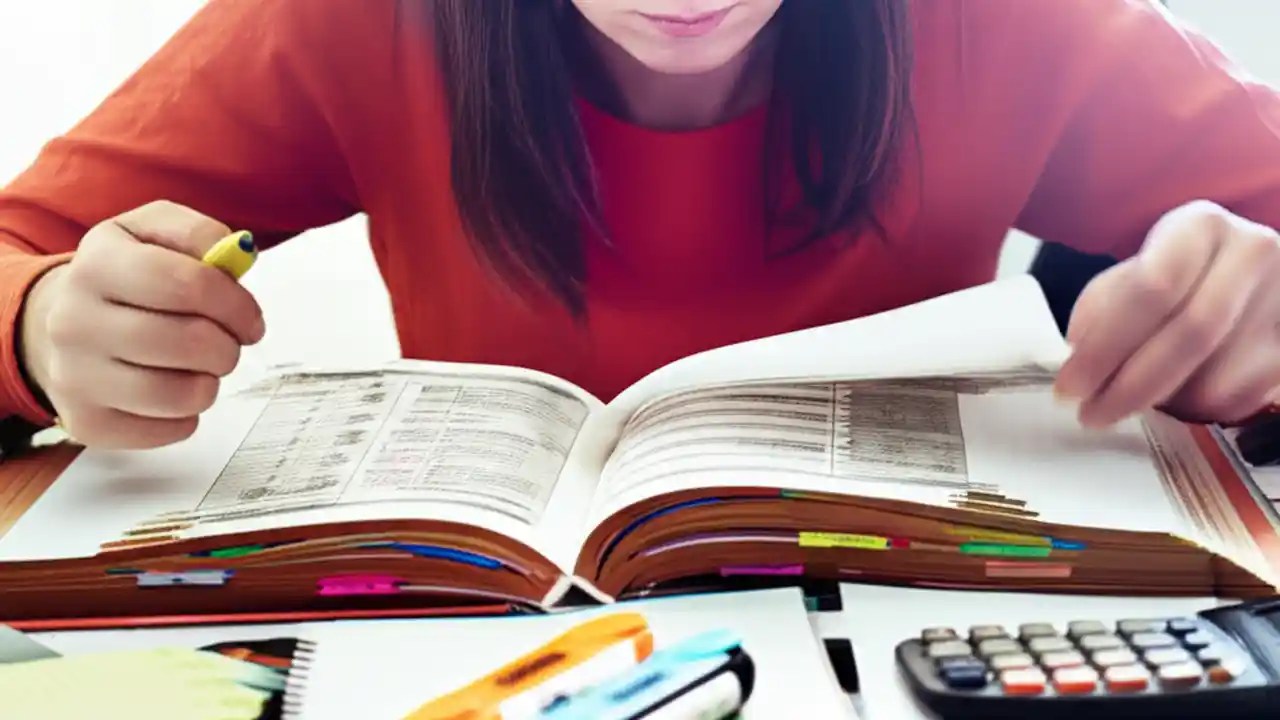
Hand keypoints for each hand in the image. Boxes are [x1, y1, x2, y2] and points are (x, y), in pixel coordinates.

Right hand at [20, 201, 264, 447]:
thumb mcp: (151, 232)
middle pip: (189, 343)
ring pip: (181, 394)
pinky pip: (170, 430)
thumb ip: (199, 235)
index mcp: (97, 264)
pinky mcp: (88, 422)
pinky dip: (189, 414)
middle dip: (228, 346)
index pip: (188, 284)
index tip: (250, 318)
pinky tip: (174, 387)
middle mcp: (75, 322)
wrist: (56, 321)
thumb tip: (239, 255)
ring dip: (210, 382)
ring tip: (201, 366)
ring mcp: (75, 377)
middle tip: (228, 343)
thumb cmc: (125, 277)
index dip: (236, 304)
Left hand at [1054, 200, 1279, 427]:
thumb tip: (1082, 355)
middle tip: (1090, 414)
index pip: (1153, 288)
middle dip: (1130, 387)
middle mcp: (1256, 252)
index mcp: (1201, 225)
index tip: (1070, 386)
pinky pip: (1244, 399)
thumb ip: (1101, 309)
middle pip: (1191, 335)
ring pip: (1219, 375)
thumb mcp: (1129, 275)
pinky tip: (1178, 396)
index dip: (1107, 345)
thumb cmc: (1172, 278)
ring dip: (1165, 402)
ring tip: (1135, 397)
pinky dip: (1199, 409)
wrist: (1240, 276)